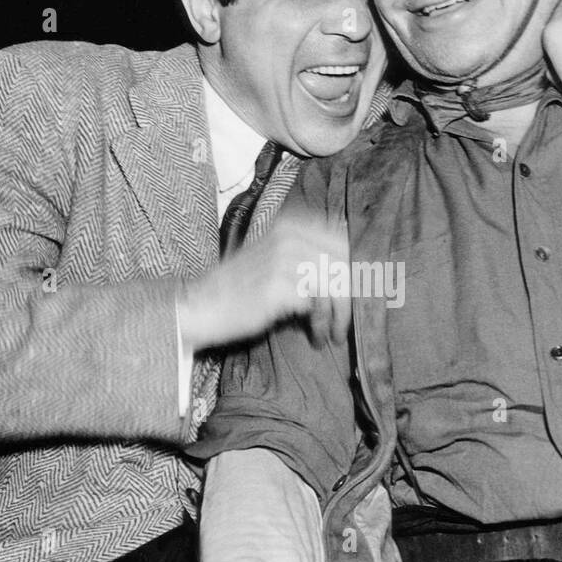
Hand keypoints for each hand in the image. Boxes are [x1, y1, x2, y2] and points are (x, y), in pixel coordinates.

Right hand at [178, 209, 350, 351]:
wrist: (201, 306)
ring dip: (337, 316)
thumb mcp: (276, 260)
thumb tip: (356, 271)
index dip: (359, 272)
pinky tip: (314, 336)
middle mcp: (289, 235)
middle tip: (347, 323)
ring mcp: (282, 258)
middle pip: (344, 265)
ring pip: (334, 286)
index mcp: (293, 224)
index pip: (345, 242)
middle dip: (352, 298)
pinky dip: (320, 324)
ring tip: (330, 334)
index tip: (360, 297)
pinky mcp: (276, 285)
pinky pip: (316, 305)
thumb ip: (310, 258)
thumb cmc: (241, 289)